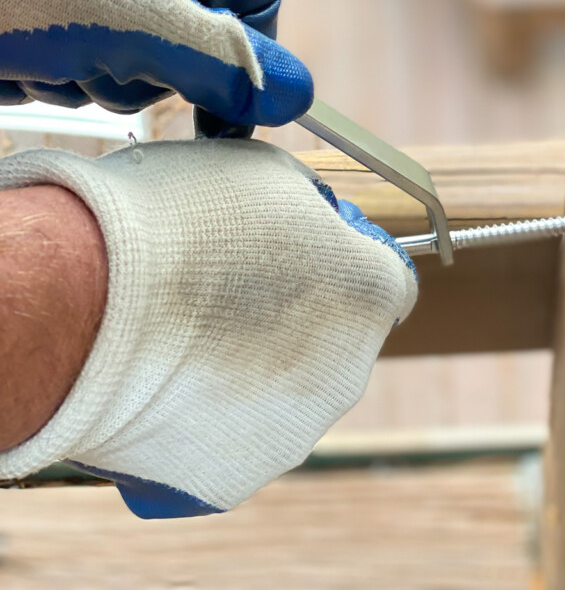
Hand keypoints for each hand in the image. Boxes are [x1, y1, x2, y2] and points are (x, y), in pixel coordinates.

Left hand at [0, 0, 311, 125]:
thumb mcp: (136, 26)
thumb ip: (225, 65)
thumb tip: (300, 96)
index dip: (247, 66)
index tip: (230, 128)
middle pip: (197, 22)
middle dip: (154, 66)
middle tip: (105, 67)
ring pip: (140, 39)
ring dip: (103, 70)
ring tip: (50, 55)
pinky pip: (89, 36)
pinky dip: (64, 62)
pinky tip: (24, 52)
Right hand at [0, 139, 416, 517]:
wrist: (88, 297)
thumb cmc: (179, 218)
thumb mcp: (266, 173)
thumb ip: (310, 205)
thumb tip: (312, 217)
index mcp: (371, 292)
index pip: (389, 277)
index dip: (346, 253)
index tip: (305, 243)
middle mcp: (349, 371)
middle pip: (337, 338)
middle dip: (298, 313)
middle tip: (230, 287)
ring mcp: (293, 430)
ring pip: (287, 392)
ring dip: (253, 365)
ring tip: (185, 331)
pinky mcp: (234, 478)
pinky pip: (234, 437)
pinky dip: (210, 413)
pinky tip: (167, 380)